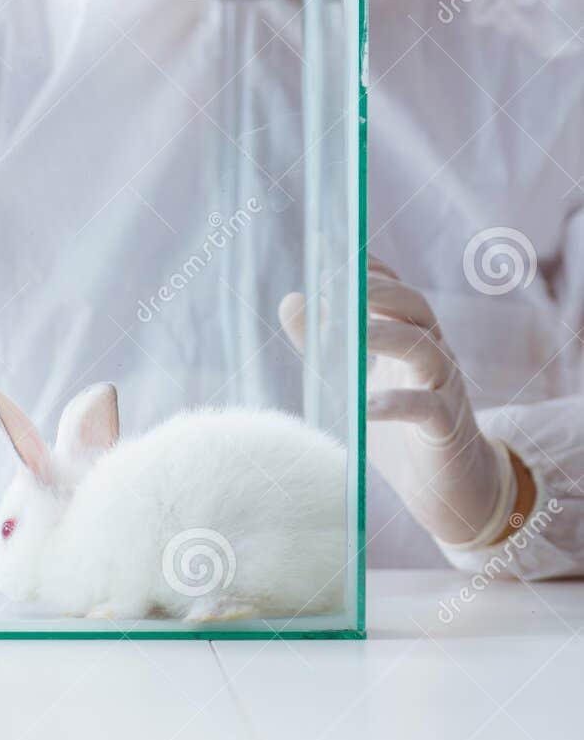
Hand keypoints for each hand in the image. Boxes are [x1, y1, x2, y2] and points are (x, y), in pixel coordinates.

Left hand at [280, 258, 532, 547]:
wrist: (448, 488)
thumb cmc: (397, 427)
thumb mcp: (355, 380)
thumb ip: (324, 341)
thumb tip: (291, 298)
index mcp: (411, 336)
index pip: (397, 289)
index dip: (373, 269)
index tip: (340, 251)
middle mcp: (434, 353)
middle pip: (416, 307)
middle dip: (381, 292)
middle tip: (347, 285)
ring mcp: (444, 388)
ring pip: (424, 348)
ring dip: (388, 337)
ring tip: (354, 334)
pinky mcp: (446, 427)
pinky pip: (427, 408)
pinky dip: (397, 403)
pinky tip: (368, 405)